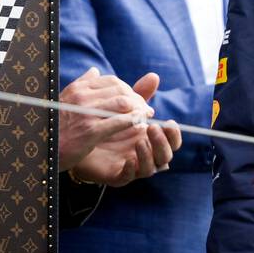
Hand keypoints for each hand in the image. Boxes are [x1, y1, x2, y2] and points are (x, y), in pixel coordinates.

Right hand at [57, 67, 152, 171]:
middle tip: (147, 109)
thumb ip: (83, 85)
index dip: (129, 89)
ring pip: (123, 104)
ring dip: (139, 110)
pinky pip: (120, 122)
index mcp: (78, 88)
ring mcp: (86, 114)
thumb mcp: (66, 101)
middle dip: (138, 99)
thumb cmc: (58, 127)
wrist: (44, 152)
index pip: (112, 81)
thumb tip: (95, 70)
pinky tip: (140, 126)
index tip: (137, 99)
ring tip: (146, 117)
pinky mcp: (90, 131)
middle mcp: (82, 97)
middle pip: (121, 90)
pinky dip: (134, 122)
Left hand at [69, 71, 183, 185]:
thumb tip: (154, 76)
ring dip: (149, 154)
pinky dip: (131, 169)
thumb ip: (139, 94)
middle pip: (166, 155)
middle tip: (153, 128)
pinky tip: (128, 159)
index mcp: (151, 139)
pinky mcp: (117, 175)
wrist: (79, 140)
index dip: (174, 134)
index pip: (172, 140)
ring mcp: (133, 166)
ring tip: (140, 141)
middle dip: (163, 143)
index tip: (170, 122)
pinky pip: (129, 176)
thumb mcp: (122, 108)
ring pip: (151, 168)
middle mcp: (146, 154)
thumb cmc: (106, 123)